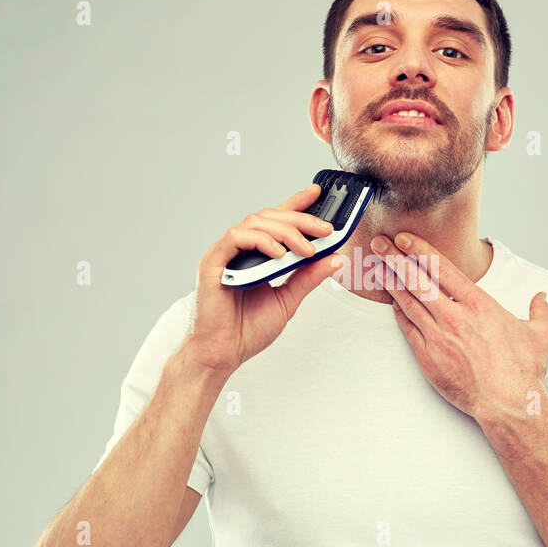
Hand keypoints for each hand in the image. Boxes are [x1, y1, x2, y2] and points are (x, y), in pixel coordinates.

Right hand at [184, 183, 343, 375]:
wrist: (223, 354)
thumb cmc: (247, 329)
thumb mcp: (288, 299)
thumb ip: (308, 277)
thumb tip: (335, 258)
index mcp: (256, 255)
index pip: (276, 221)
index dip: (296, 204)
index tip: (317, 192)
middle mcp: (240, 249)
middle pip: (269, 218)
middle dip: (301, 219)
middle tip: (325, 230)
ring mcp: (225, 254)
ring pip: (255, 222)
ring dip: (286, 231)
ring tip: (306, 249)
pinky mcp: (212, 262)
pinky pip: (236, 238)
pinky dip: (261, 241)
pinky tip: (279, 254)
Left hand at [368, 232, 547, 422]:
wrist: (508, 403)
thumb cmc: (523, 370)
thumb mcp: (541, 334)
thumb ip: (541, 311)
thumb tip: (543, 298)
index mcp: (479, 304)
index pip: (443, 268)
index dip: (420, 250)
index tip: (404, 239)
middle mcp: (455, 317)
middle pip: (418, 280)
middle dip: (395, 259)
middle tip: (379, 245)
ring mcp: (439, 338)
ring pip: (409, 303)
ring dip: (392, 283)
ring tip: (377, 268)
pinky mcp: (429, 358)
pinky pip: (408, 330)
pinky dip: (399, 313)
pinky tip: (393, 303)